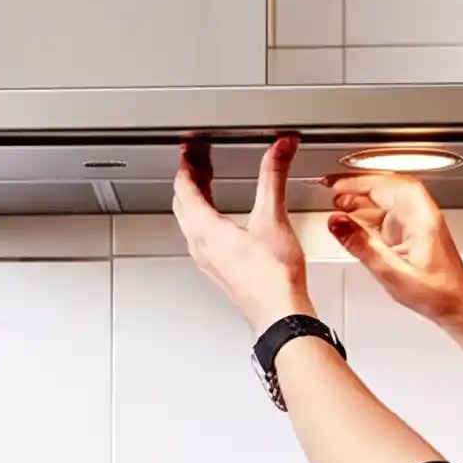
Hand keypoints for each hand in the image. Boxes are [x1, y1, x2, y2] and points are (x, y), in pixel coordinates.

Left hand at [172, 135, 315, 333]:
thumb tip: (279, 148)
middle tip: (198, 160)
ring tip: (209, 182)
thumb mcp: (273, 217)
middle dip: (189, 178)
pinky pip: (202, 237)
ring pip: (191, 221)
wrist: (279, 314)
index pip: (183, 188)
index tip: (189, 150)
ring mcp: (208, 260)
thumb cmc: (273, 277)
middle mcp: (200, 246)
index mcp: (205, 230)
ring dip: (196, 198)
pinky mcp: (219, 270)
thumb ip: (274, 177)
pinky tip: (223, 218)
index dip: (186, 164)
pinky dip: (206, 217)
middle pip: (183, 204)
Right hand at [323, 174, 462, 321]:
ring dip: (359, 200)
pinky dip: (365, 215)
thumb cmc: (436, 292)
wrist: (456, 305)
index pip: (387, 184)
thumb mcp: (391, 271)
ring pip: (383, 201)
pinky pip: (384, 216)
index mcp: (420, 217)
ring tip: (337, 205)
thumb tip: (337, 222)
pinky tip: (352, 222)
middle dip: (356, 186)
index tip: (336, 185)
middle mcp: (418, 215)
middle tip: (330, 189)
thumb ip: (361, 244)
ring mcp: (413, 224)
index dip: (359, 180)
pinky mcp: (409, 234)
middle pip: (385, 188)